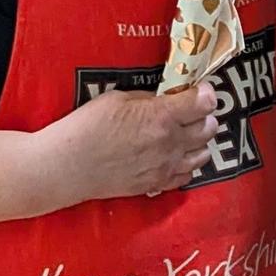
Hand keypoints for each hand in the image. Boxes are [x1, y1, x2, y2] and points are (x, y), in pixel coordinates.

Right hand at [32, 83, 218, 207]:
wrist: (66, 167)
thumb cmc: (86, 127)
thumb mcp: (116, 99)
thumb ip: (148, 99)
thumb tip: (164, 99)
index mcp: (162, 117)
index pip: (204, 103)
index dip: (205, 93)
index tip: (199, 90)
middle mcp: (170, 143)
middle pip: (209, 127)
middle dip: (204, 116)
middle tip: (190, 111)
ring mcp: (166, 167)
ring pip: (204, 153)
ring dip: (199, 141)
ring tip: (184, 134)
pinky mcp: (157, 185)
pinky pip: (187, 176)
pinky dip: (186, 164)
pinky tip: (174, 157)